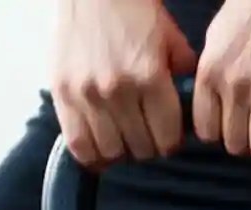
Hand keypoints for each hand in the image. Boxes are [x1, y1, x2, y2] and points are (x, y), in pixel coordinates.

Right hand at [50, 0, 197, 170]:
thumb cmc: (133, 11)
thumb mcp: (170, 37)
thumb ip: (183, 71)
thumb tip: (187, 102)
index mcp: (150, 77)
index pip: (167, 138)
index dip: (170, 143)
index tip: (167, 138)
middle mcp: (119, 91)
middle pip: (140, 148)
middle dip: (147, 146)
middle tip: (145, 136)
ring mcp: (88, 96)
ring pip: (110, 151)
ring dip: (120, 151)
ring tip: (122, 139)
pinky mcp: (63, 96)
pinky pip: (78, 145)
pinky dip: (91, 154)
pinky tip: (99, 148)